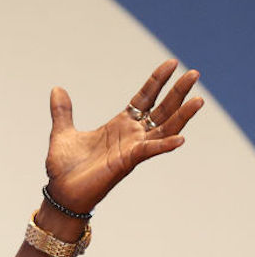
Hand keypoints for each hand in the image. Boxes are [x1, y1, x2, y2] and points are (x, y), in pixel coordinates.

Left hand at [44, 59, 202, 211]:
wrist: (60, 193)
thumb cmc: (64, 167)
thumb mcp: (63, 132)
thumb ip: (62, 111)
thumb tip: (57, 89)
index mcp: (118, 125)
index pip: (144, 98)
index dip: (157, 81)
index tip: (172, 63)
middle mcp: (130, 135)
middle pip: (161, 109)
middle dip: (178, 92)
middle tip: (194, 73)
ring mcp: (131, 149)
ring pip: (164, 129)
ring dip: (182, 115)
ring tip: (199, 99)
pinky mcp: (126, 162)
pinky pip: (149, 152)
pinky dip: (163, 145)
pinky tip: (179, 138)